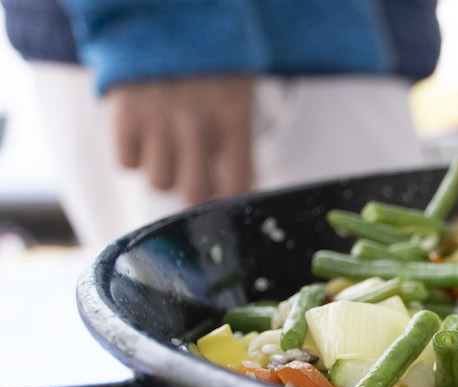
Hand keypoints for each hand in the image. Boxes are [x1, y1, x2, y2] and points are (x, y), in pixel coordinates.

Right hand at [107, 76, 254, 206]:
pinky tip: (144, 135)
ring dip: (163, 171)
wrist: (166, 21)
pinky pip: (126, 164)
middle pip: (193, 195)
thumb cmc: (209, 70)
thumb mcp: (238, 99)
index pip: (236, 187)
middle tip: (193, 172)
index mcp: (233, 119)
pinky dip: (133, 156)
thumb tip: (231, 198)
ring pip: (158, 183)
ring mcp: (158, 120)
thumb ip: (238, 146)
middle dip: (194, 189)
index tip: (221, 190)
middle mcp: (196, 124)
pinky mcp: (123, 114)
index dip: (228, 197)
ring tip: (168, 145)